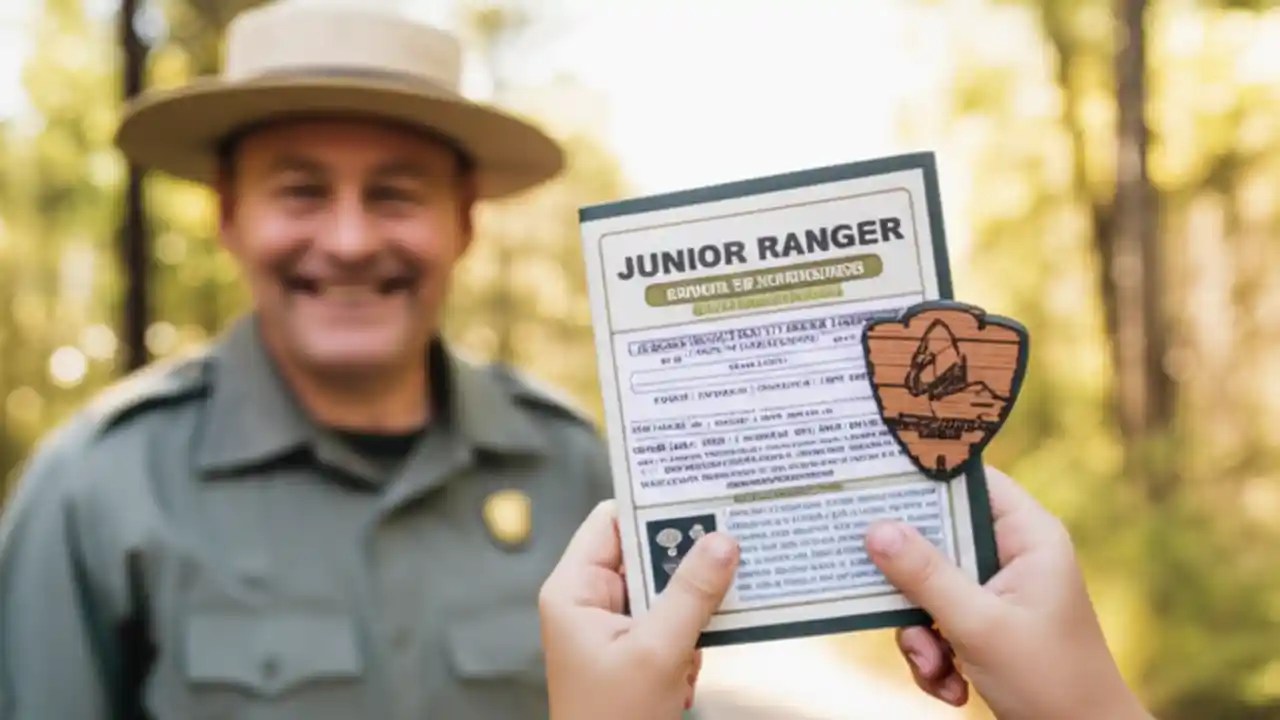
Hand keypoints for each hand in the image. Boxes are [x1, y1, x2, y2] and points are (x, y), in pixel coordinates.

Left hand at [538, 501, 739, 719]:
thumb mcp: (658, 652)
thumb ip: (691, 593)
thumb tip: (724, 540)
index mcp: (574, 589)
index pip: (612, 521)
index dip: (652, 504)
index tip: (701, 491)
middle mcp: (590, 599)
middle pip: (646, 552)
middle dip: (685, 562)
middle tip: (733, 544)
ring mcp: (614, 626)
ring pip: (667, 588)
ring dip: (692, 608)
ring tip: (702, 631)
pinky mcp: (637, 649)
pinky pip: (673, 620)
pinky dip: (691, 638)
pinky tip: (687, 670)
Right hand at [865, 467, 1151, 719]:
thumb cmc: (1050, 681)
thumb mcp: (978, 626)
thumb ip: (926, 575)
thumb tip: (875, 529)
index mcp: (1028, 536)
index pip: (970, 479)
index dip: (924, 476)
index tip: (875, 485)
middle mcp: (1011, 554)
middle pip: (937, 536)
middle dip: (912, 584)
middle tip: (892, 601)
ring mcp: (996, 591)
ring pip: (928, 586)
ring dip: (919, 632)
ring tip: (935, 666)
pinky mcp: (983, 624)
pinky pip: (935, 621)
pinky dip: (933, 656)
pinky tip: (949, 687)